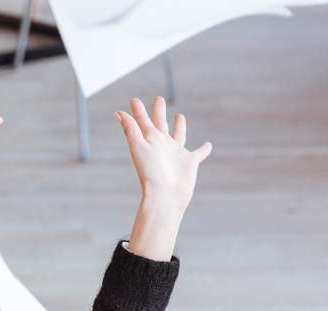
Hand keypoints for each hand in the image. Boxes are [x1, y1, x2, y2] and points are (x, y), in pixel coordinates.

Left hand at [115, 96, 209, 212]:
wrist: (165, 195)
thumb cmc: (150, 173)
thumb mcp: (139, 147)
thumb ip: (131, 129)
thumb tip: (119, 113)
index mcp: (150, 141)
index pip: (142, 122)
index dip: (138, 111)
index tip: (133, 100)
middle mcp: (162, 146)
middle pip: (160, 123)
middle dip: (159, 111)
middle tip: (159, 98)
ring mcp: (176, 154)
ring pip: (178, 135)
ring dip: (179, 126)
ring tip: (179, 116)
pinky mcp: (190, 162)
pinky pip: (199, 153)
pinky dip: (204, 149)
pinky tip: (208, 145)